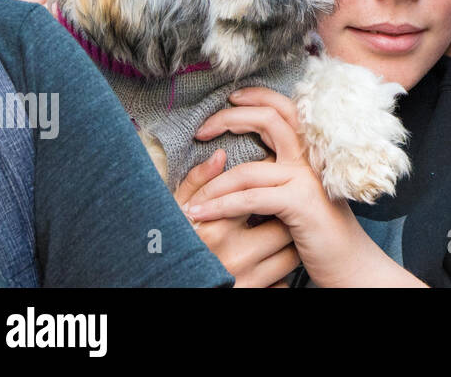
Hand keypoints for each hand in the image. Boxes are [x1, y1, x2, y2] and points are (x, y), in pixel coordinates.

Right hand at [175, 149, 298, 287]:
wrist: (160, 283)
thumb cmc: (171, 244)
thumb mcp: (176, 211)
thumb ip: (198, 182)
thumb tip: (220, 155)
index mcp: (215, 229)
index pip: (263, 200)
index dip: (268, 194)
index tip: (266, 193)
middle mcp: (233, 256)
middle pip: (284, 229)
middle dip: (282, 221)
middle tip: (275, 217)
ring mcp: (245, 280)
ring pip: (290, 256)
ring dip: (285, 247)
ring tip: (270, 240)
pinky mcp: (253, 295)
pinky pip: (282, 283)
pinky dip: (278, 274)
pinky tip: (264, 265)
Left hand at [186, 88, 420, 286]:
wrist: (347, 260)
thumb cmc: (316, 230)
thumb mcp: (293, 194)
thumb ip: (273, 172)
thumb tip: (233, 158)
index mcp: (306, 152)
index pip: (284, 109)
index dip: (257, 97)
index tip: (230, 101)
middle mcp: (308, 159)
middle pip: (271, 119)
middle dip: (231, 118)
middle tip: (202, 131)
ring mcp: (305, 179)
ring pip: (248, 169)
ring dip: (211, 185)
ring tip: (190, 202)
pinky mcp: (300, 203)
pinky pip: (250, 199)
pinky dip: (221, 206)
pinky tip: (202, 213)